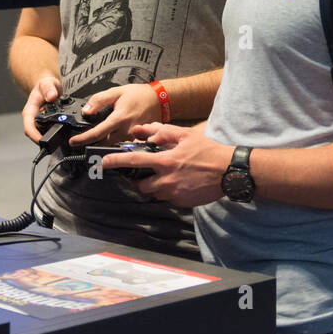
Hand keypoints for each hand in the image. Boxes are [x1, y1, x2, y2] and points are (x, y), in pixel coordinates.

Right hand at [21, 75, 61, 143]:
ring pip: (40, 134)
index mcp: (30, 111)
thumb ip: (49, 89)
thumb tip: (51, 96)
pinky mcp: (44, 123)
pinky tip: (61, 134)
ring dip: (49, 138)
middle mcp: (32, 118)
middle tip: (55, 143)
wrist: (47, 86)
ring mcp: (38, 122)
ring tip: (60, 139)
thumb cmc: (44, 85)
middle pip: (34, 135)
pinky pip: (47, 132)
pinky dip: (54, 133)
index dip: (34, 136)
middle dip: (43, 140)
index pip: (28, 127)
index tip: (41, 141)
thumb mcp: (47, 83)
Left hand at [67, 83, 159, 145]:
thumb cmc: (139, 95)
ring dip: (102, 146)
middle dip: (91, 145)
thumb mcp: (116, 92)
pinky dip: (115, 144)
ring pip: (114, 146)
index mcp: (119, 118)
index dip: (83, 139)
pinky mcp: (138, 139)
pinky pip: (123, 144)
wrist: (160, 99)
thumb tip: (86, 110)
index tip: (73, 142)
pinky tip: (110, 142)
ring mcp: (133, 136)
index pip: (97, 132)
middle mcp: (126, 130)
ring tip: (93, 143)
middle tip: (80, 144)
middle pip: (104, 143)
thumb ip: (99, 100)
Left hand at [101, 123, 232, 207]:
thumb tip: (144, 131)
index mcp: (166, 161)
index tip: (104, 162)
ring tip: (165, 176)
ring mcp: (174, 193)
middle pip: (141, 185)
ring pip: (154, 193)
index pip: (135, 161)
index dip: (117, 161)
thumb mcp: (185, 135)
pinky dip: (168, 191)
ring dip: (154, 185)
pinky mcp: (182, 202)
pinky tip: (179, 182)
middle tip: (144, 174)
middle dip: (139, 180)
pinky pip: (168, 198)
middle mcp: (167, 179)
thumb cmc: (208, 150)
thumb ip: (162, 132)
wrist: (228, 171)